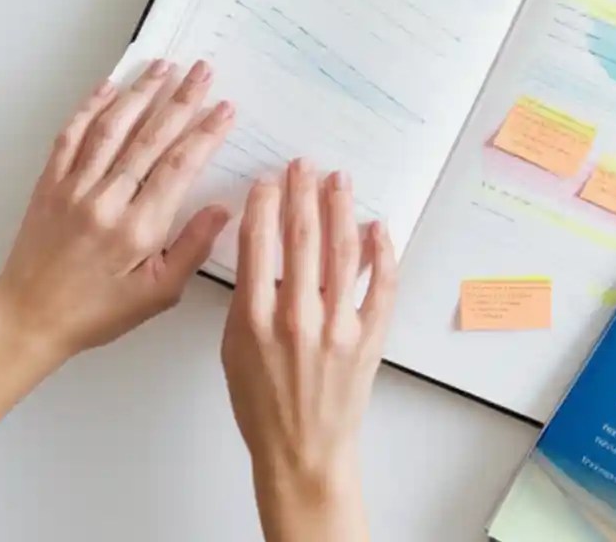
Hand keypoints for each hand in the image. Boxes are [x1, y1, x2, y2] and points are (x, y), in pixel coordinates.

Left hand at [0, 59, 235, 360]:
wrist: (28, 318)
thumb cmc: (95, 312)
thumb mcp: (158, 294)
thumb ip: (192, 249)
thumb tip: (222, 210)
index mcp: (138, 229)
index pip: (179, 167)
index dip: (205, 133)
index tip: (225, 109)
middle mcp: (105, 201)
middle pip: (150, 137)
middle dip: (181, 100)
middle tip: (202, 72)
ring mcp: (74, 188)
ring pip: (112, 128)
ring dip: (140, 93)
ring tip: (164, 67)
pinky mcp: (50, 184)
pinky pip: (71, 136)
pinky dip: (91, 107)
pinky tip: (109, 87)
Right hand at [221, 160, 396, 541]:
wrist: (301, 451)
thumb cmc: (263, 405)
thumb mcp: (234, 349)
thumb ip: (248, 300)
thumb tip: (266, 251)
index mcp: (254, 320)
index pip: (258, 244)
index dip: (264, 205)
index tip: (268, 181)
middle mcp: (297, 319)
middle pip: (301, 239)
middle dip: (302, 194)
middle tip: (304, 166)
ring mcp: (337, 328)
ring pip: (342, 253)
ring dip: (340, 210)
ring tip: (339, 180)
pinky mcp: (369, 339)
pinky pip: (380, 286)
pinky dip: (382, 254)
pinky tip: (378, 228)